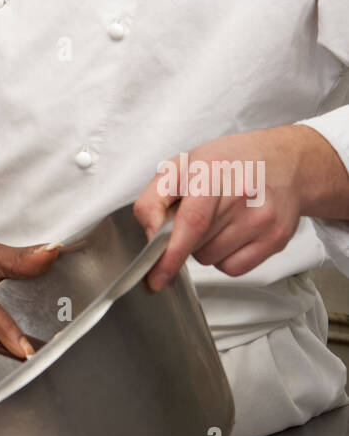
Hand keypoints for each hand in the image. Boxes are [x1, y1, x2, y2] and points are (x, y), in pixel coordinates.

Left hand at [133, 125, 312, 289]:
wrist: (285, 161)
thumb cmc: (229, 162)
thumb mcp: (182, 164)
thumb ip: (155, 198)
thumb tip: (150, 234)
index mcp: (212, 171)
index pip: (192, 222)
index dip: (171, 253)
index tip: (156, 274)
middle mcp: (241, 195)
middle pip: (195, 243)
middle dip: (183, 238)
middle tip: (196, 213)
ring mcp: (262, 219)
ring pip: (211, 259)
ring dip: (205, 248)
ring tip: (219, 219)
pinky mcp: (276, 239)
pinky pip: (234, 268)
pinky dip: (225, 257)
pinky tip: (234, 232)